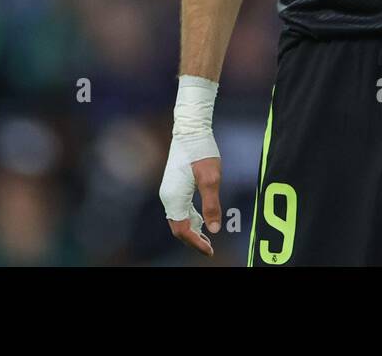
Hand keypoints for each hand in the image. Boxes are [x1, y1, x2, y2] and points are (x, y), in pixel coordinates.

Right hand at [159, 137, 222, 255]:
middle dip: (193, 240)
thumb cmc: (201, 151)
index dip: (196, 243)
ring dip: (192, 230)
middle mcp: (168, 197)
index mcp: (174, 197)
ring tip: (207, 239)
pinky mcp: (173, 186)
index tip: (211, 250)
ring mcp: (169, 191)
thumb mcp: (211, 179)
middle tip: (210, 249)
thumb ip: (211, 205)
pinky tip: (201, 221)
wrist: (190, 130)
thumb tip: (213, 229)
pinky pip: (179, 209)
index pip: (182, 230)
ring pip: (178, 219)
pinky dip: (190, 219)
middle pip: (178, 227)